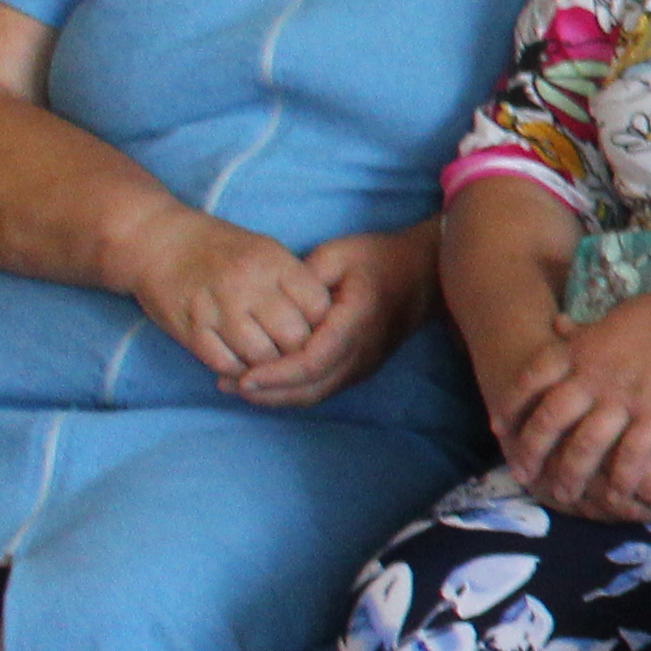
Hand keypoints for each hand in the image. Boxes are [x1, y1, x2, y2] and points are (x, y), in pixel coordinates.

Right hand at [130, 208, 337, 384]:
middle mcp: (246, 284)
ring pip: (262, 358)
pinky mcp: (189, 328)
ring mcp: (216, 308)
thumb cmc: (221, 248)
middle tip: (294, 351)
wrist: (157, 240)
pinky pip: (225, 364)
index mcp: (272, 262)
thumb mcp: (266, 250)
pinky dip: (239, 371)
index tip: (315, 328)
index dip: (323, 324)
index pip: (319, 307)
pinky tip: (242, 363)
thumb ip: (295, 281)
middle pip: (294, 337)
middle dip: (299, 350)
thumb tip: (327, 321)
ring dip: (270, 366)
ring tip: (269, 360)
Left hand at [219, 224, 442, 410]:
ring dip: (275, 397)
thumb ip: (304, 277)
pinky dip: (290, 392)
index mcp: (358, 322)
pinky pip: (322, 389)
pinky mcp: (359, 369)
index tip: (242, 377)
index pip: (314, 361)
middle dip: (267, 393)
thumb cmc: (380, 258)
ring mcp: (364, 364)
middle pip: (312, 388)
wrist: (425, 274)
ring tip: (235, 387)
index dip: (277, 374)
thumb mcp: (339, 253)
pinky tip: (263, 383)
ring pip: (316, 394)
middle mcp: (363, 352)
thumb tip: (269, 302)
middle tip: (225, 385)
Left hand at [495, 275, 650, 520]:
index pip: (532, 378)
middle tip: (522, 474)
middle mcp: (594, 376)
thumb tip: (555, 326)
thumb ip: (584, 332)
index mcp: (582, 350)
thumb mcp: (616, 317)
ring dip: (571, 474)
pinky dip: (621, 480)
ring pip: (585, 445)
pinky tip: (617, 496)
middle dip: (532, 450)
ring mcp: (624, 398)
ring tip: (564, 494)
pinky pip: (631, 456)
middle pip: (550, 419)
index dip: (512, 404)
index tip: (499, 427)